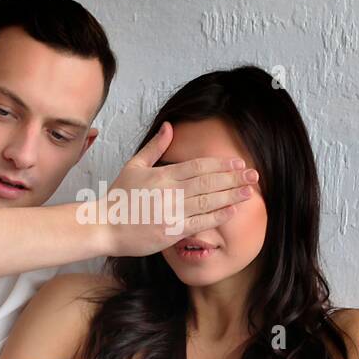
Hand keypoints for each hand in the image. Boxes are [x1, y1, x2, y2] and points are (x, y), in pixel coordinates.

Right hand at [103, 121, 259, 256]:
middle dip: (233, 178)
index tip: (238, 163)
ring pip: (207, 201)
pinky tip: (232, 211)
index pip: (198, 166)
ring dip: (231, 195)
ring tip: (249, 191)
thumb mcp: (134, 165)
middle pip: (208, 182)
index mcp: (163, 175)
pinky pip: (199, 222)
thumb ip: (155, 147)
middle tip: (253, 175)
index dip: (221, 164)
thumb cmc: (119, 197)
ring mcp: (171, 213)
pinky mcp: (171, 232)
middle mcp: (169, 192)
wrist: (105, 226)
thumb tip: (169, 126)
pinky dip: (217, 216)